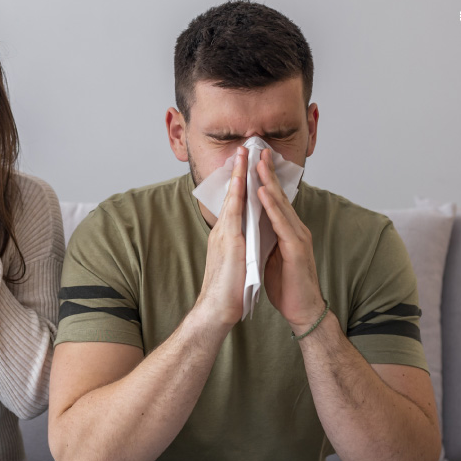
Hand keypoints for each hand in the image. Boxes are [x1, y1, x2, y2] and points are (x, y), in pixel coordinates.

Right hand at [193, 147, 247, 330]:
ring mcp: (224, 235)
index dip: (240, 185)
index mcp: (226, 238)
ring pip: (233, 198)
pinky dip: (239, 194)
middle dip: (238, 172)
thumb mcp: (234, 264)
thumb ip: (238, 248)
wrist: (215, 310)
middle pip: (232, 196)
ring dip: (239, 175)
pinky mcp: (229, 242)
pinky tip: (244, 180)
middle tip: (244, 149)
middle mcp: (222, 232)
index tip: (245, 167)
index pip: (235, 206)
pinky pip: (235, 212)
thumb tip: (245, 241)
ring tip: (244, 155)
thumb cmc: (225, 293)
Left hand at [256, 148, 326, 331]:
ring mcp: (298, 238)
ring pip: (281, 205)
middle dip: (268, 173)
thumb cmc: (286, 286)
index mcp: (287, 231)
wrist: (302, 311)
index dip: (264, 180)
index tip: (254, 161)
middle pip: (279, 196)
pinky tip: (263, 193)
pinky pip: (282, 223)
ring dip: (269, 182)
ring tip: (260, 163)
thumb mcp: (270, 256)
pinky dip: (272, 207)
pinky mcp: (297, 249)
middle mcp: (295, 229)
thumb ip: (265, 238)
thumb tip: (252, 224)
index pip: (274, 201)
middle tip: (258, 150)